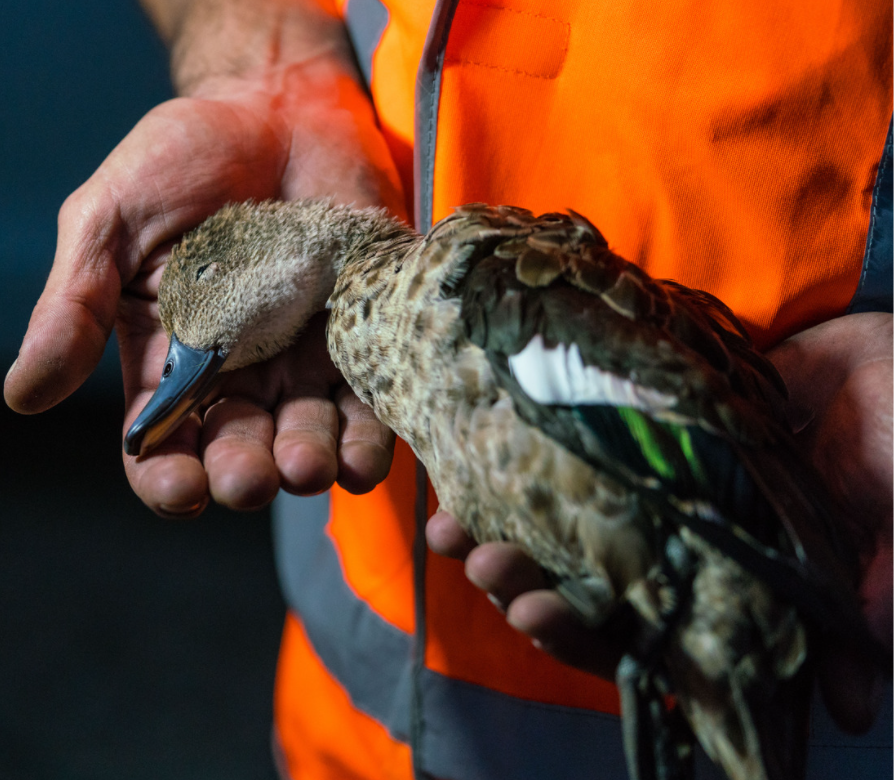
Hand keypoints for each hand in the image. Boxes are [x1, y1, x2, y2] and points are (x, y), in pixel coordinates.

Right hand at [4, 5, 401, 516]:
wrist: (274, 100)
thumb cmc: (178, 159)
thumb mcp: (108, 223)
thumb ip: (73, 307)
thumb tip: (21, 396)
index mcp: (166, 362)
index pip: (160, 448)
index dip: (167, 480)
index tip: (182, 488)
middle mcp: (238, 377)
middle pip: (240, 455)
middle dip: (246, 475)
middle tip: (252, 475)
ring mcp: (304, 358)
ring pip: (310, 440)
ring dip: (311, 464)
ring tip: (309, 462)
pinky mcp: (362, 333)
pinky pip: (372, 401)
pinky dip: (372, 434)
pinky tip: (365, 445)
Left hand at [428, 312, 892, 731]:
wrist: (890, 358)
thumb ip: (882, 588)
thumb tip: (855, 704)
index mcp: (726, 597)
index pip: (640, 644)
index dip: (585, 639)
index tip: (537, 615)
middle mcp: (676, 557)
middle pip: (580, 593)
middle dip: (523, 588)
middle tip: (484, 563)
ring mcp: (646, 499)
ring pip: (557, 536)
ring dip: (499, 537)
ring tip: (451, 528)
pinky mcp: (628, 440)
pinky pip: (557, 461)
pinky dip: (510, 465)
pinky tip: (461, 462)